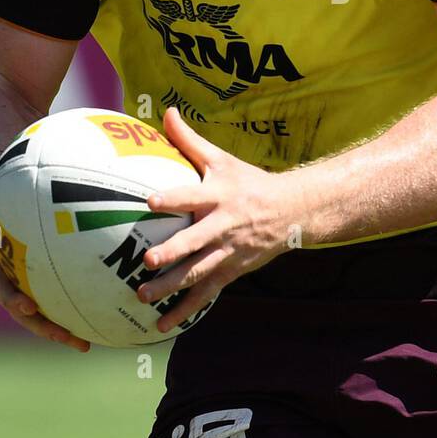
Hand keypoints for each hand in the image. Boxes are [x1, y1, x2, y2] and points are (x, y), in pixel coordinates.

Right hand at [0, 224, 89, 351]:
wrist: (0, 241)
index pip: (6, 296)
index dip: (16, 303)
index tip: (30, 307)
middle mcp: (12, 298)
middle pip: (28, 319)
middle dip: (46, 329)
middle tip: (63, 336)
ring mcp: (27, 302)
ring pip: (45, 322)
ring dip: (63, 335)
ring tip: (83, 346)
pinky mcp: (42, 301)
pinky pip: (57, 312)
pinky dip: (73, 323)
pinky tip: (94, 330)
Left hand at [136, 108, 302, 332]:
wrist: (292, 213)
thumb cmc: (249, 182)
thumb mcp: (222, 159)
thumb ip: (189, 140)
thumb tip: (165, 111)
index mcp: (218, 196)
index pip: (193, 195)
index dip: (173, 197)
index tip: (150, 201)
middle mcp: (222, 226)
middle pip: (195, 241)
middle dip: (172, 252)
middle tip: (147, 260)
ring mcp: (227, 252)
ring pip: (198, 273)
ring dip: (171, 287)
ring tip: (143, 296)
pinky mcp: (230, 272)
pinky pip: (205, 294)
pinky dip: (185, 311)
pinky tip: (162, 326)